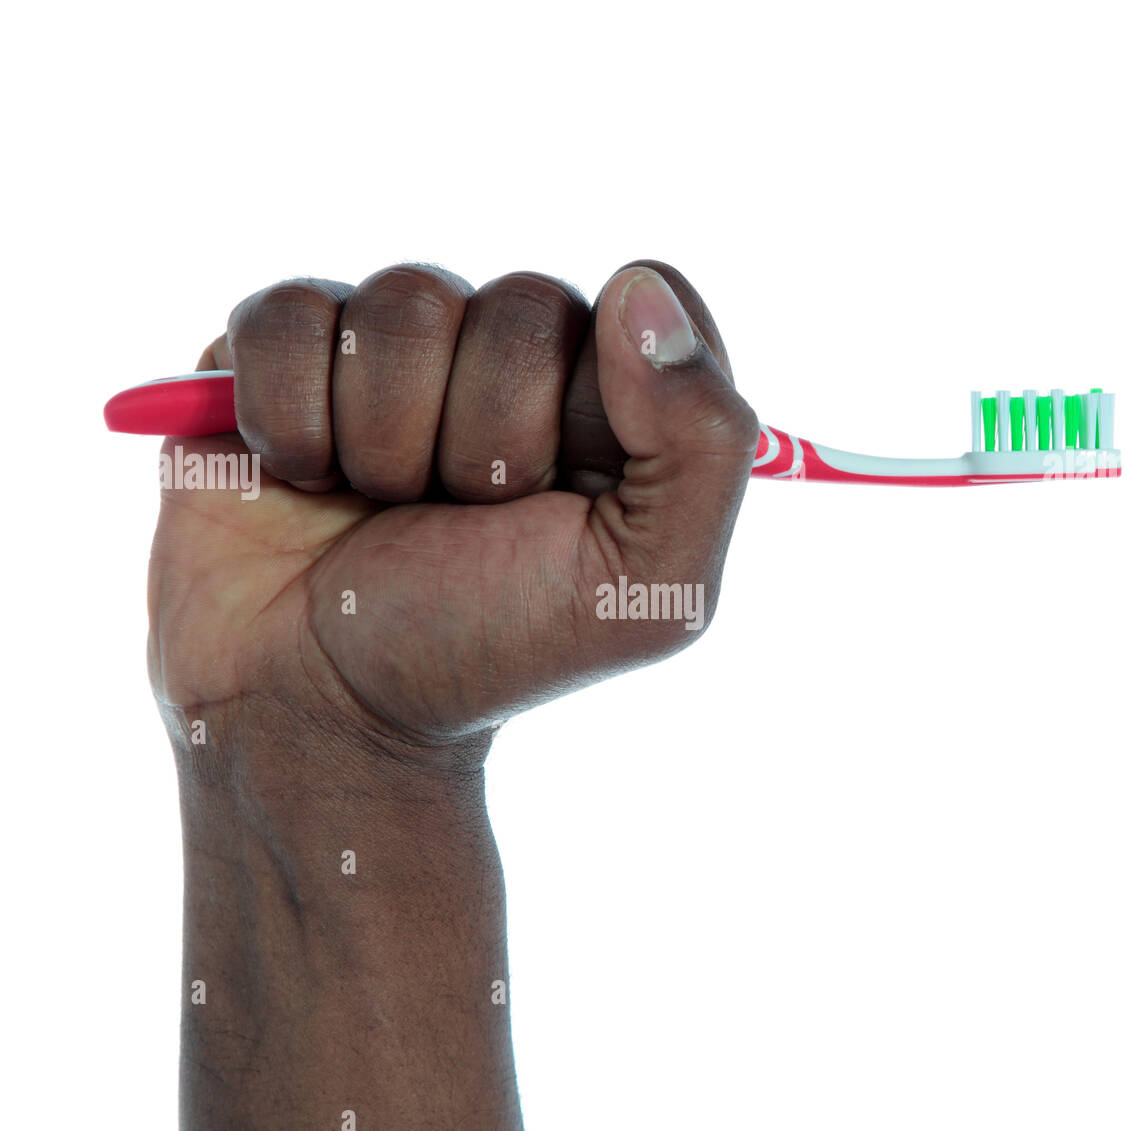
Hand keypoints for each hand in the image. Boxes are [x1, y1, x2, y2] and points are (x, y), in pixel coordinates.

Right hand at [148, 261, 757, 763]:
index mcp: (613, 402)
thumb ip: (703, 447)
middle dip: (489, 446)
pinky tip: (304, 481)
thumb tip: (641, 286)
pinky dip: (290, 422)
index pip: (646, 300)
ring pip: (404, 305)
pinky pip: (286, 318)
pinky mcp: (286, 350)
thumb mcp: (650, 592)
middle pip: (522, 305)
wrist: (323, 709)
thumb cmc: (487, 649)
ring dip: (387, 444)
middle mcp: (509, 357)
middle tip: (464, 522)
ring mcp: (398, 349)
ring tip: (381, 510)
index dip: (600, 404)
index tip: (566, 494)